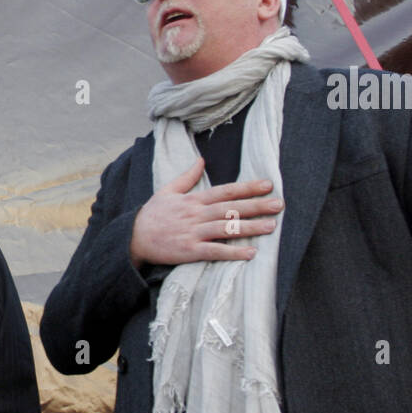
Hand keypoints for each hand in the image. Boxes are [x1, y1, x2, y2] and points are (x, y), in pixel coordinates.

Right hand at [129, 157, 281, 266]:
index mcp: (193, 200)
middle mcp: (196, 215)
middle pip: (231, 208)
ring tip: (271, 226)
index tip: (268, 184)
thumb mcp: (167, 191)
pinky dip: (232, 252)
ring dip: (250, 227)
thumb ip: (187, 177)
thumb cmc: (152, 215)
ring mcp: (193, 233)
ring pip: (226, 228)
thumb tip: (202, 160)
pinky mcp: (189, 251)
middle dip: (256, 205)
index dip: (247, 187)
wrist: (132, 238)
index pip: (225, 191)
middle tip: (279, 204)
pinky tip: (250, 253)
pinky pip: (214, 251)